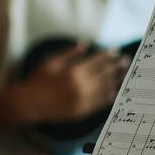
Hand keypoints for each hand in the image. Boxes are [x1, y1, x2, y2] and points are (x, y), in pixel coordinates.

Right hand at [12, 42, 128, 123]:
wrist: (28, 104)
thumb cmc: (37, 81)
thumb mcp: (50, 62)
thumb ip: (68, 53)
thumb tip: (84, 44)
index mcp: (73, 72)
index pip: (97, 62)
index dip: (108, 56)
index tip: (115, 52)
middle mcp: (80, 87)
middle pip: (105, 75)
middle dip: (116, 67)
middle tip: (126, 62)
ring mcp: (82, 100)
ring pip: (106, 89)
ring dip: (117, 81)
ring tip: (125, 75)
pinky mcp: (81, 111)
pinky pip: (100, 103)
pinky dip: (109, 96)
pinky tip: (114, 91)